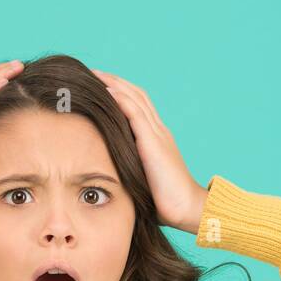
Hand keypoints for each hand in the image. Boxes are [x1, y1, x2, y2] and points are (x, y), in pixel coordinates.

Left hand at [92, 68, 207, 233]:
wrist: (187, 209)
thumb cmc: (166, 202)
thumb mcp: (144, 180)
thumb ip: (132, 169)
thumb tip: (110, 175)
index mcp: (157, 139)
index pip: (138, 106)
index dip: (121, 92)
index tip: (100, 85)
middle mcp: (158, 131)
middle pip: (137, 96)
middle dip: (115, 82)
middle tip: (94, 72)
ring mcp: (157, 135)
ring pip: (135, 99)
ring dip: (115, 85)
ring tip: (95, 75)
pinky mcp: (153, 144)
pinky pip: (136, 115)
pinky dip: (121, 100)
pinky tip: (107, 92)